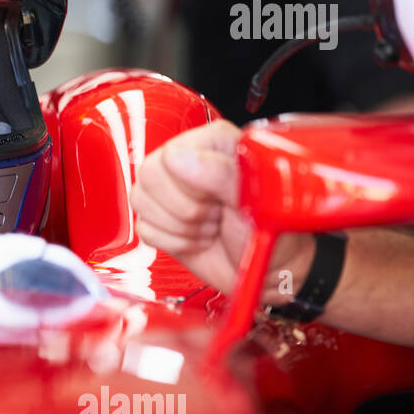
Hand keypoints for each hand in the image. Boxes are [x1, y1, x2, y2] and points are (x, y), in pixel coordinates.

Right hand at [129, 120, 313, 301]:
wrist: (268, 270)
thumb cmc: (272, 231)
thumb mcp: (255, 200)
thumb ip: (222, 173)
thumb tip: (181, 159)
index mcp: (213, 143)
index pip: (172, 154)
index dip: (191, 184)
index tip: (218, 197)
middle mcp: (188, 160)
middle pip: (150, 176)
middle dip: (186, 208)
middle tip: (215, 214)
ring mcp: (170, 189)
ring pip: (141, 201)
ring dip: (181, 227)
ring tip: (210, 226)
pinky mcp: (160, 218)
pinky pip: (143, 228)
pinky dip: (174, 242)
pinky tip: (198, 238)